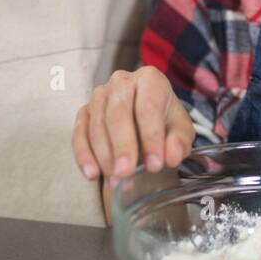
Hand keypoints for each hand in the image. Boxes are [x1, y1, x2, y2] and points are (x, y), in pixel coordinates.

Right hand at [72, 66, 193, 183]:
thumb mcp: (180, 130)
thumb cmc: (165, 121)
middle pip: (118, 113)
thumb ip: (179, 141)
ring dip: (104, 155)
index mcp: (150, 79)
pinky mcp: (84, 111)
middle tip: (126, 173)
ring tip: (115, 180)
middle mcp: (121, 82)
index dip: (151, 137)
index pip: (148, 107)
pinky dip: (84, 155)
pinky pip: (80, 133)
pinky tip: (92, 174)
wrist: (146, 118)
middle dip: (122, 146)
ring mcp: (99, 95)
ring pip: (97, 125)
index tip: (155, 164)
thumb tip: (172, 156)